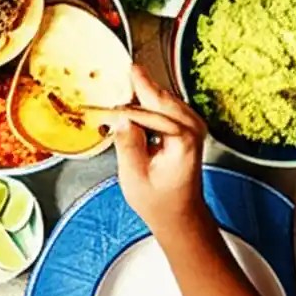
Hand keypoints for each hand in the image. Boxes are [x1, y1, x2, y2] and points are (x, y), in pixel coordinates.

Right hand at [112, 66, 208, 231]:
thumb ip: (127, 144)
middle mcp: (192, 125)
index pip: (147, 112)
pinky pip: (162, 103)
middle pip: (156, 95)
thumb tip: (119, 117)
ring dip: (136, 97)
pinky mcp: (186, 122)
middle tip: (106, 82)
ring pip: (158, 95)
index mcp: (183, 138)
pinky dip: (144, 104)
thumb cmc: (160, 201)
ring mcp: (192, 122)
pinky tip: (128, 111)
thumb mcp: (135, 177)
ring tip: (114, 103)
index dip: (122, 110)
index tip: (102, 110)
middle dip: (131, 91)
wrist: (179, 212)